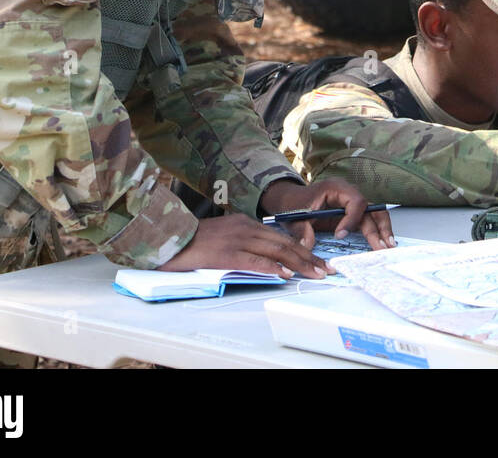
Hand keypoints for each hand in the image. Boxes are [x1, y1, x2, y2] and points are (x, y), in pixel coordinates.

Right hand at [158, 213, 331, 278]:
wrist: (170, 238)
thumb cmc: (195, 241)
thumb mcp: (225, 235)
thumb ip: (245, 242)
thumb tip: (269, 261)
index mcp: (247, 223)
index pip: (282, 237)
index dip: (303, 250)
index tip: (318, 261)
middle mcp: (246, 228)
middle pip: (285, 243)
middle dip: (309, 257)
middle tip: (326, 269)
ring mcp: (238, 239)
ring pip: (276, 251)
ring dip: (299, 264)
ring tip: (315, 274)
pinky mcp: (228, 253)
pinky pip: (255, 260)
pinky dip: (272, 268)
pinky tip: (285, 274)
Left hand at [260, 177, 396, 251]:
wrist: (291, 200)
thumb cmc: (294, 204)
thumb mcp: (294, 217)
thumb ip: (301, 231)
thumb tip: (307, 246)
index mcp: (336, 188)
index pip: (355, 201)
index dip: (351, 219)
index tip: (340, 235)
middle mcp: (348, 194)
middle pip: (371, 208)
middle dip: (379, 227)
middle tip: (384, 245)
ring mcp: (352, 204)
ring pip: (374, 215)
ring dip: (383, 230)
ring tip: (389, 246)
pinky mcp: (352, 214)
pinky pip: (368, 221)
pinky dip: (376, 232)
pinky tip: (382, 244)